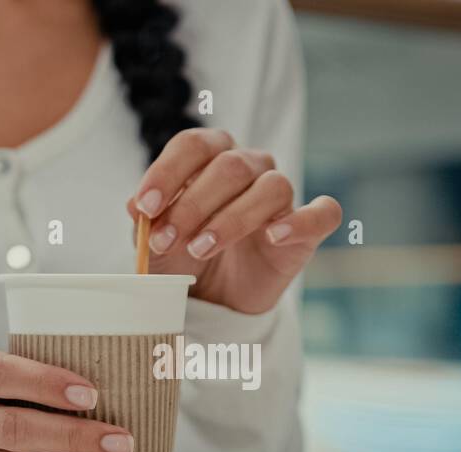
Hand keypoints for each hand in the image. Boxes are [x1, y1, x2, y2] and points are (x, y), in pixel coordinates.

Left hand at [126, 128, 341, 314]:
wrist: (214, 298)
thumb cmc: (184, 256)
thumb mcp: (155, 241)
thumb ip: (148, 220)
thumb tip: (137, 206)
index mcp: (211, 156)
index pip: (193, 145)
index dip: (167, 172)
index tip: (145, 208)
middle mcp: (250, 166)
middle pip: (229, 166)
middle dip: (192, 205)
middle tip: (166, 241)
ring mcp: (281, 198)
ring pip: (271, 187)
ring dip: (231, 219)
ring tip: (201, 249)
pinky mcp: (308, 230)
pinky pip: (322, 213)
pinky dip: (301, 221)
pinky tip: (273, 236)